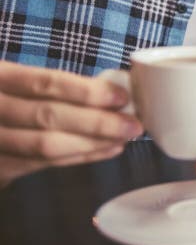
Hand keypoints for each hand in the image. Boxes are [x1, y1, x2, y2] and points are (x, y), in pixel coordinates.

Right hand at [0, 61, 142, 187]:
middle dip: (97, 122)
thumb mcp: (17, 79)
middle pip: (49, 117)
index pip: (45, 83)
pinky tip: (107, 149)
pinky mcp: (0, 167)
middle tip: (133, 125)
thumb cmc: (9, 97)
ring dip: (93, 143)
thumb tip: (111, 90)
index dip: (86, 91)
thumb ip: (52, 84)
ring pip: (47, 146)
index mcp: (0, 78)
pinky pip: (44, 164)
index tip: (121, 97)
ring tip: (123, 137)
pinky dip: (80, 157)